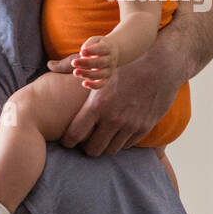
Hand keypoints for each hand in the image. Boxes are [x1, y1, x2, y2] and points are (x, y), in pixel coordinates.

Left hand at [58, 46, 183, 156]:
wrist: (162, 64)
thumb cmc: (126, 64)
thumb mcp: (99, 67)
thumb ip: (72, 67)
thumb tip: (49, 65)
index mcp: (97, 105)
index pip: (75, 135)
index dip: (68, 141)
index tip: (67, 141)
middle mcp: (113, 118)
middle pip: (92, 149)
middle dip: (85, 148)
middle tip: (84, 143)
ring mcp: (130, 125)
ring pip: (110, 150)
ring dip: (103, 146)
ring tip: (100, 139)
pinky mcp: (145, 127)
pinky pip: (127, 145)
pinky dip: (120, 142)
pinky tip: (116, 134)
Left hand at [70, 35, 118, 89]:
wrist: (114, 52)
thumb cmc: (99, 45)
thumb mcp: (95, 40)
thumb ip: (89, 44)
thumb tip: (82, 54)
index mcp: (107, 48)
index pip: (100, 49)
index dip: (91, 51)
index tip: (82, 52)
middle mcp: (110, 60)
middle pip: (100, 62)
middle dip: (86, 63)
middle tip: (73, 62)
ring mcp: (109, 70)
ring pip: (99, 74)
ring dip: (87, 74)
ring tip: (75, 72)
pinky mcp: (106, 79)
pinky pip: (101, 84)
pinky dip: (93, 85)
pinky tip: (84, 83)